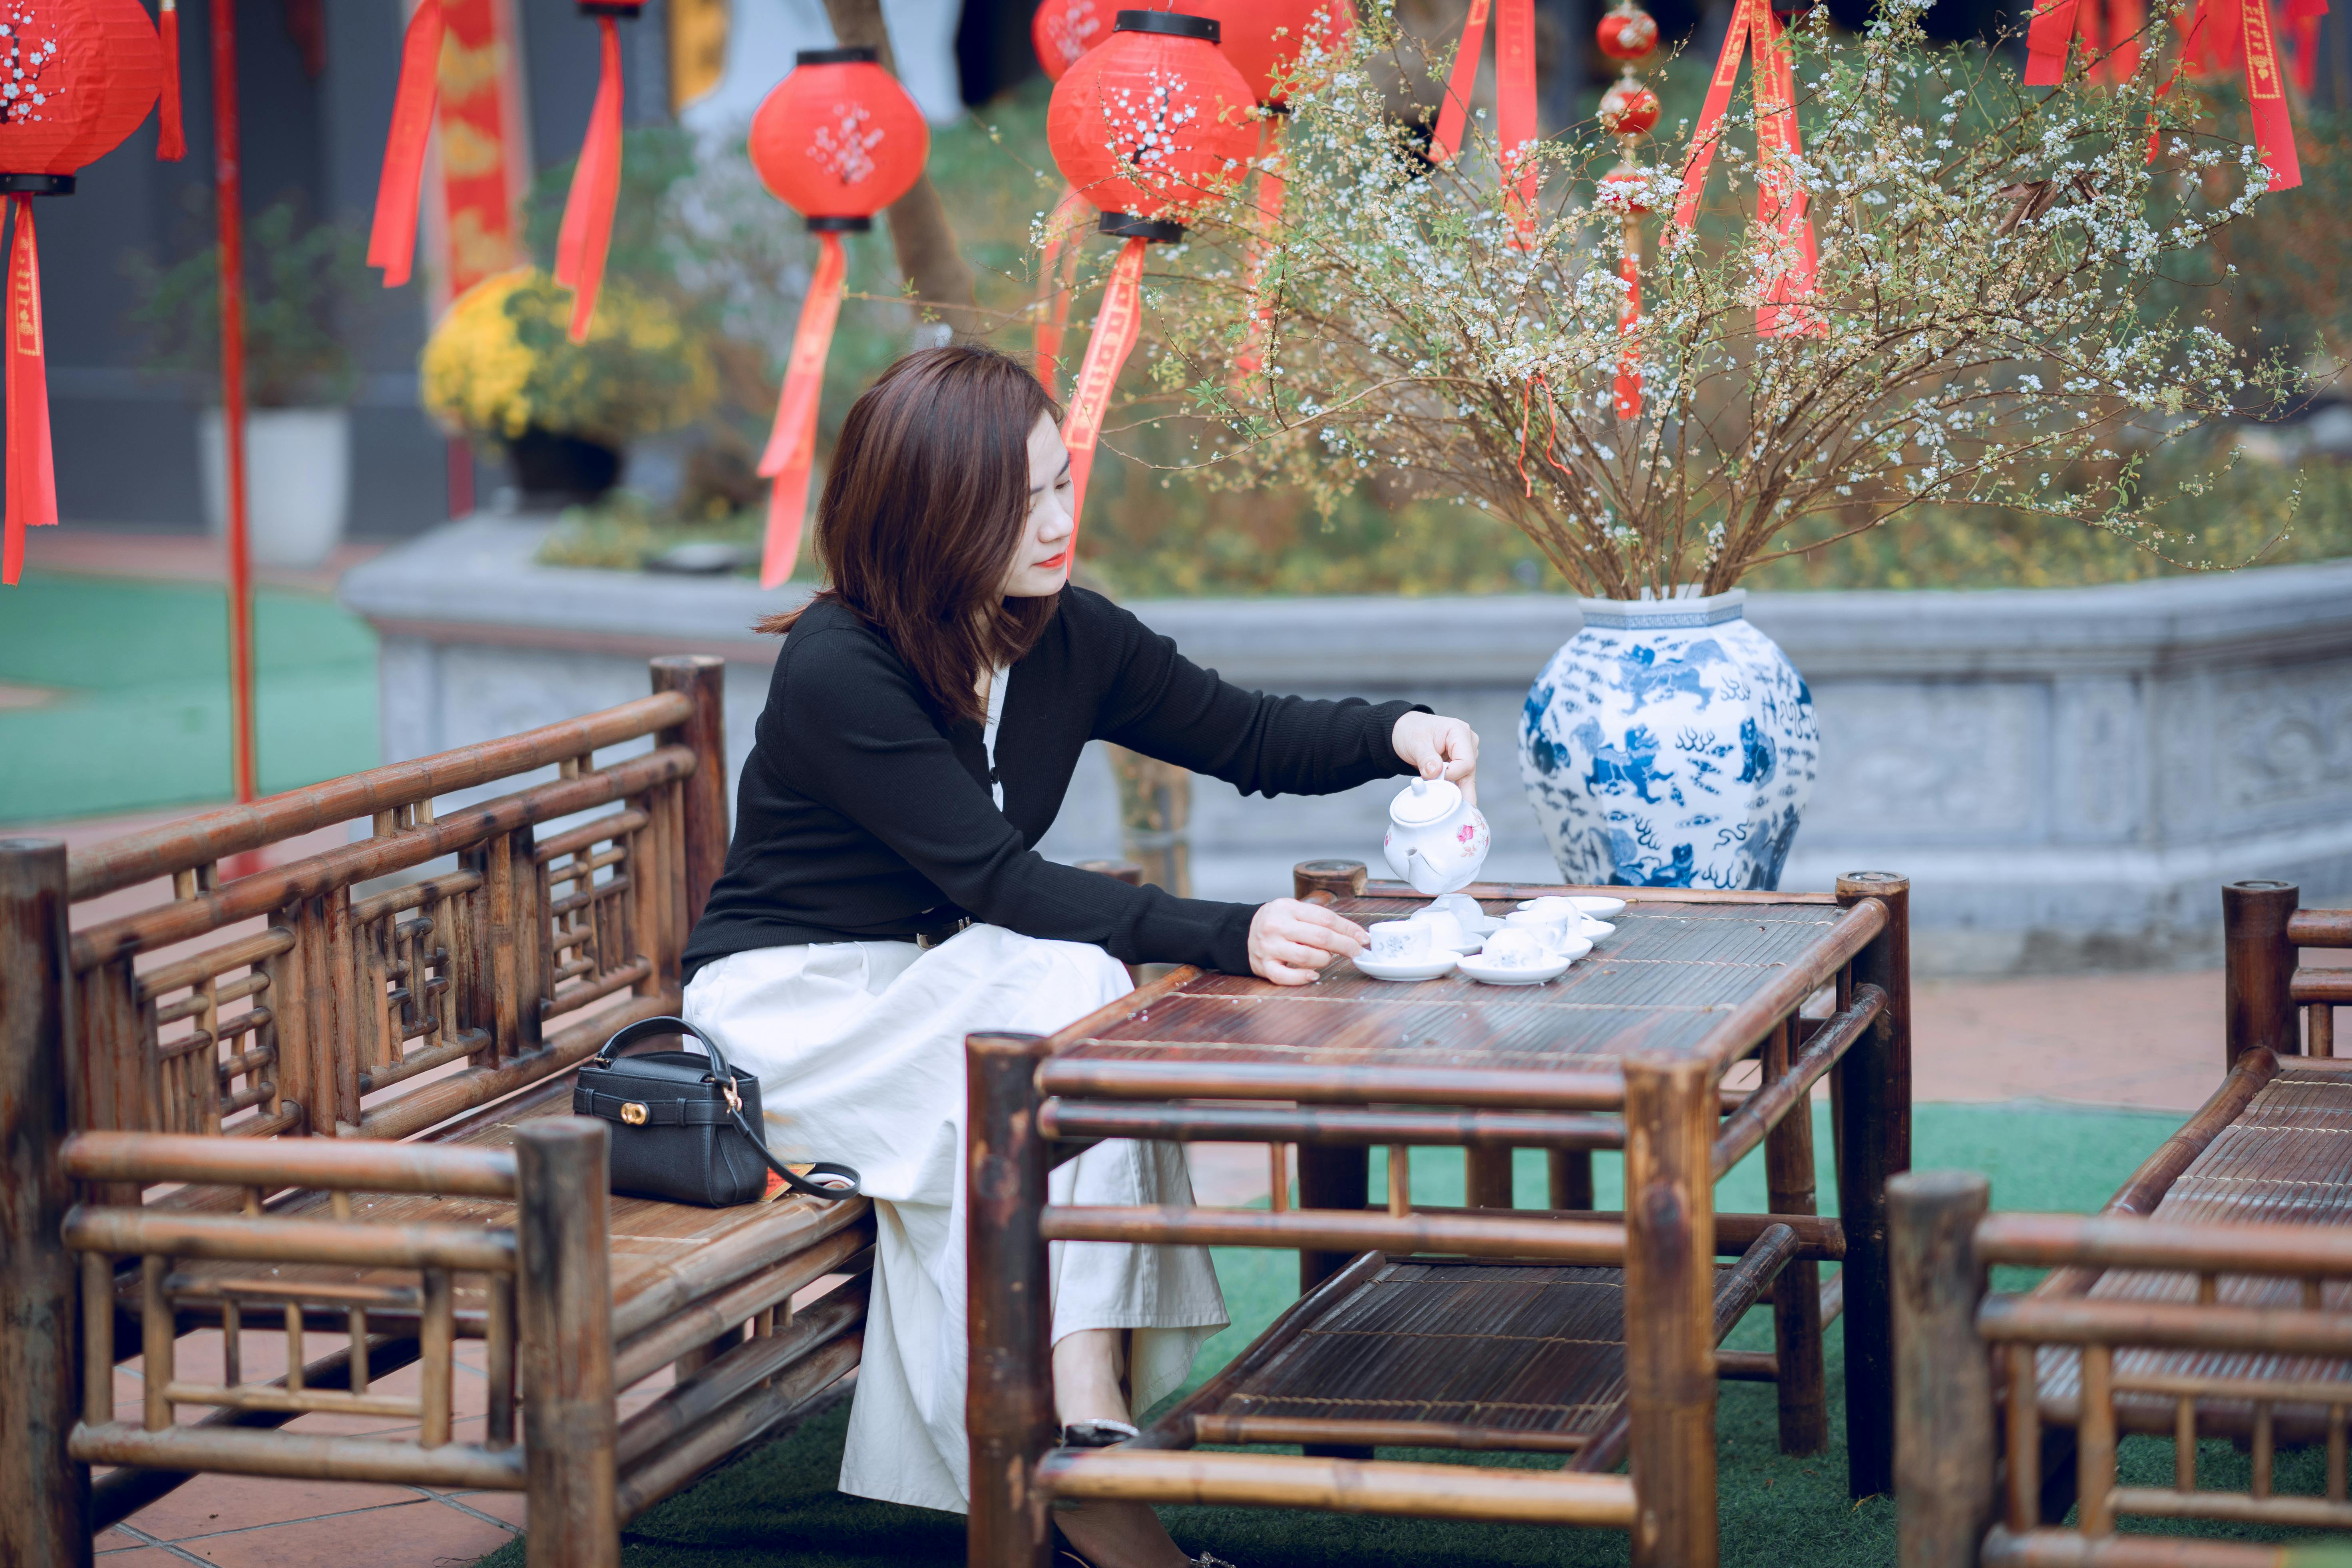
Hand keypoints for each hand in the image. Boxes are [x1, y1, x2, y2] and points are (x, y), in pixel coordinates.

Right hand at [1248, 898, 1367, 985]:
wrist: (1242, 932)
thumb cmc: (1276, 922)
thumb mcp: (1294, 909)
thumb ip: (1320, 919)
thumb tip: (1355, 934)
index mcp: (1287, 908)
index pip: (1325, 918)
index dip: (1348, 929)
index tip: (1363, 937)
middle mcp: (1276, 926)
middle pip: (1320, 937)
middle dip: (1345, 945)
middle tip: (1357, 951)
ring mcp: (1269, 947)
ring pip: (1306, 957)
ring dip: (1325, 960)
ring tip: (1327, 958)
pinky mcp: (1263, 966)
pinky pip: (1285, 976)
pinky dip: (1302, 977)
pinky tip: (1314, 975)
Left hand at [1391, 711, 1480, 806]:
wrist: (1405, 731)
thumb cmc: (1411, 732)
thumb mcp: (1415, 743)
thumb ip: (1426, 759)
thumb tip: (1435, 773)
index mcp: (1459, 732)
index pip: (1466, 761)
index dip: (1452, 774)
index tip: (1435, 779)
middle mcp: (1467, 742)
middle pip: (1469, 772)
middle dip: (1461, 792)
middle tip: (1459, 814)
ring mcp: (1465, 753)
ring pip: (1466, 778)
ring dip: (1456, 792)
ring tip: (1449, 808)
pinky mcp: (1460, 763)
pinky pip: (1460, 780)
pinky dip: (1454, 791)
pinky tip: (1452, 805)